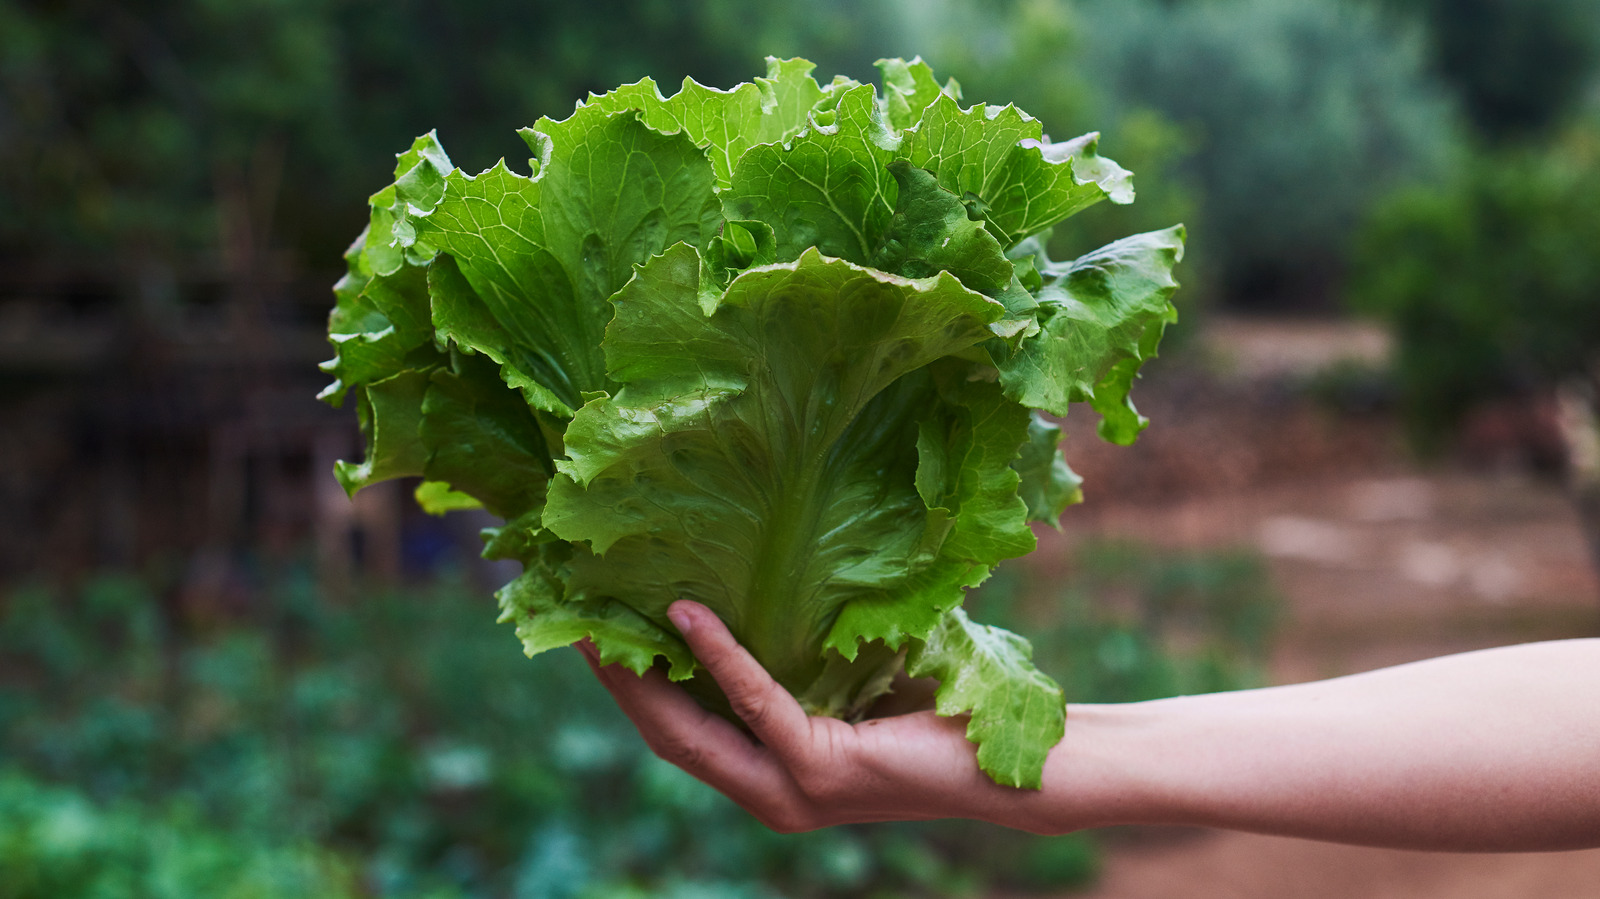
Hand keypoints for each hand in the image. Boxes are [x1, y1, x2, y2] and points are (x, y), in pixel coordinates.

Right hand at [578, 600, 1064, 832]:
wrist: (1005, 762)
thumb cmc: (932, 712)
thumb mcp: (842, 681)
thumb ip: (793, 658)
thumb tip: (744, 576)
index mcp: (770, 779)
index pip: (679, 735)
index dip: (629, 689)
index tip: (592, 632)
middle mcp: (769, 796)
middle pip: (666, 738)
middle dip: (616, 682)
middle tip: (575, 622)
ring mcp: (790, 792)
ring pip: (690, 732)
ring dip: (643, 674)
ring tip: (607, 618)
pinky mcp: (819, 772)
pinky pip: (754, 702)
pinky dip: (717, 654)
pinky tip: (689, 613)